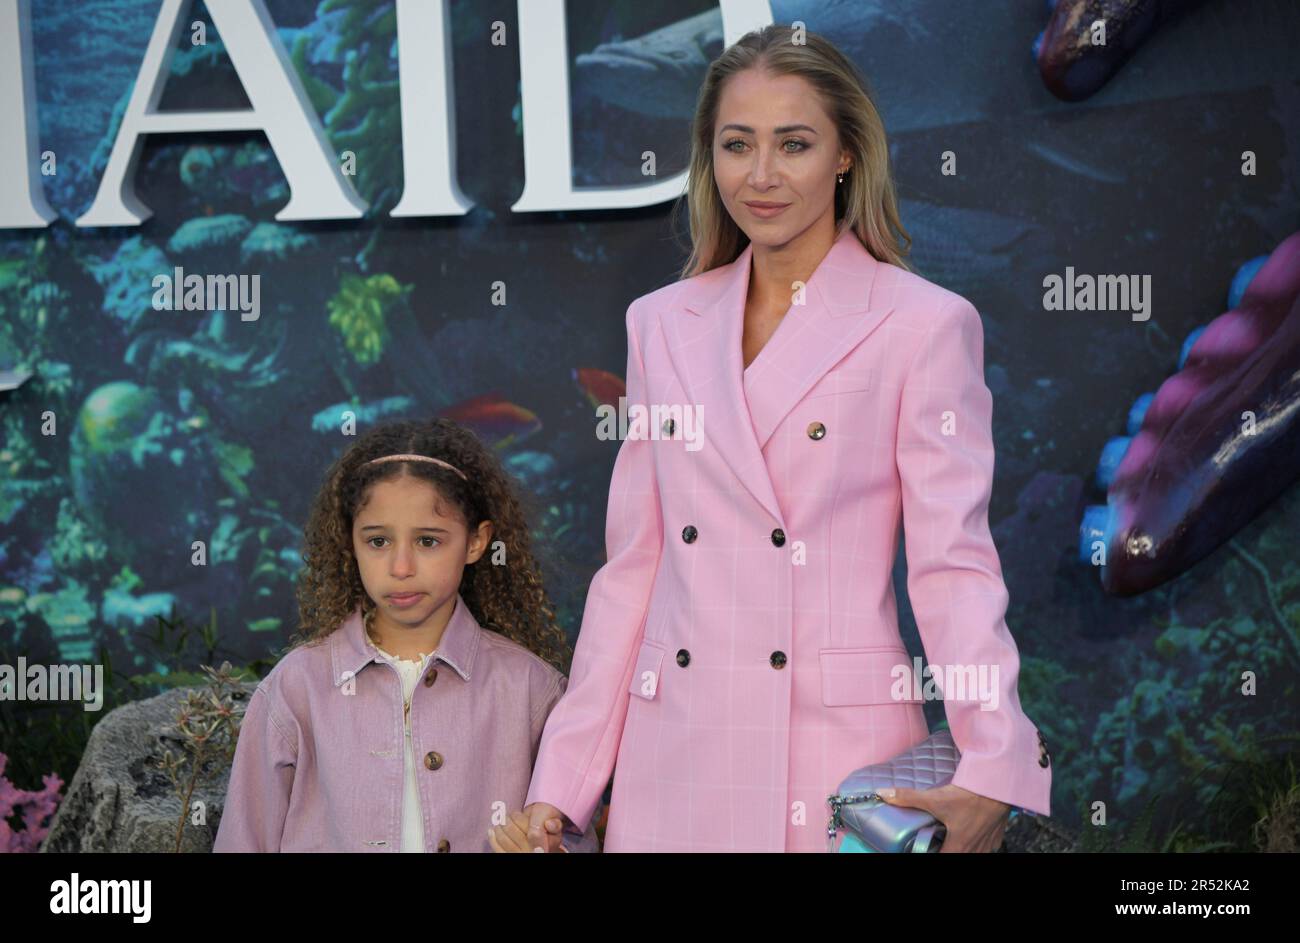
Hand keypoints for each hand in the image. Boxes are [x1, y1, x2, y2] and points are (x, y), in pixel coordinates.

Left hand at [488, 808, 569, 852]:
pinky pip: (498, 850)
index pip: (528, 829)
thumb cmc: (546, 827)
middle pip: (514, 833)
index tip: (515, 813)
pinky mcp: (510, 858)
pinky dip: (493, 839)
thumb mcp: (555, 824)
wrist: (541, 842)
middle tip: (505, 815)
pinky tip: (491, 830)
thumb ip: (554, 825)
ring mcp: (520, 855)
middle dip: (507, 821)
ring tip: (499, 821)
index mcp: (544, 844)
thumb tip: (548, 824)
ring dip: (499, 828)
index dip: (519, 819)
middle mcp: (532, 852)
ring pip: (505, 840)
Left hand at [876, 783, 1009, 851]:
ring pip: (971, 853)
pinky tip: (967, 833)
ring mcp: (988, 845)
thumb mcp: (936, 798)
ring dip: (959, 848)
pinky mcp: (996, 836)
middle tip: (934, 842)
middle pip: (956, 856)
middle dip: (945, 850)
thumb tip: (883, 794)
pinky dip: (974, 843)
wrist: (999, 785)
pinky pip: (984, 847)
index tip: (924, 848)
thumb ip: (908, 798)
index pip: (942, 859)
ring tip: (949, 839)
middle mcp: (975, 850)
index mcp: (959, 847)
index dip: (930, 853)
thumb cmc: (970, 795)